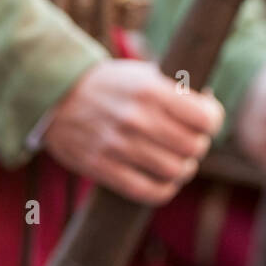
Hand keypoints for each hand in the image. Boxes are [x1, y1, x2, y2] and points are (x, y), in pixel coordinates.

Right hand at [43, 59, 223, 203]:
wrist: (53, 96)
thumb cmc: (106, 85)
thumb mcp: (139, 74)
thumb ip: (173, 91)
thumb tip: (208, 112)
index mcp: (148, 89)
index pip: (205, 117)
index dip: (212, 121)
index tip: (205, 121)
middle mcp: (135, 118)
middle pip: (193, 147)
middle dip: (197, 146)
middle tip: (188, 142)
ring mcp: (117, 145)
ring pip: (174, 172)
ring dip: (182, 169)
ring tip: (174, 161)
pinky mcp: (101, 167)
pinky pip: (148, 191)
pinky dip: (164, 190)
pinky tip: (163, 180)